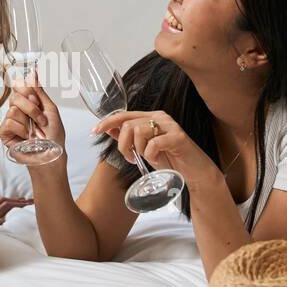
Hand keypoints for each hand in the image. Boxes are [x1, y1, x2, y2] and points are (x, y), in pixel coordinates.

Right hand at [0, 69, 65, 154]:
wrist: (51, 155)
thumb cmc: (53, 136)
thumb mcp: (50, 110)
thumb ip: (40, 92)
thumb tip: (33, 73)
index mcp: (29, 102)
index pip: (19, 85)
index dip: (26, 89)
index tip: (36, 99)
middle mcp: (18, 109)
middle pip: (16, 96)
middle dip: (32, 108)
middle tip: (41, 120)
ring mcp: (11, 121)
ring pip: (13, 109)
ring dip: (29, 122)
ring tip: (36, 132)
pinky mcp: (5, 132)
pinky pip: (9, 122)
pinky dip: (21, 130)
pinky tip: (26, 137)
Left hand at [91, 109, 220, 187]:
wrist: (193, 172)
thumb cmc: (170, 159)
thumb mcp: (144, 149)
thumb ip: (129, 138)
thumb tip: (109, 129)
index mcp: (151, 117)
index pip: (124, 114)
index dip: (107, 122)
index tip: (94, 132)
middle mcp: (160, 117)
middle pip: (128, 124)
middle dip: (123, 145)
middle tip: (130, 158)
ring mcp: (170, 126)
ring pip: (139, 131)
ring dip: (138, 150)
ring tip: (145, 159)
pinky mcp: (178, 137)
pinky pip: (154, 143)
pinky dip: (151, 155)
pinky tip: (156, 159)